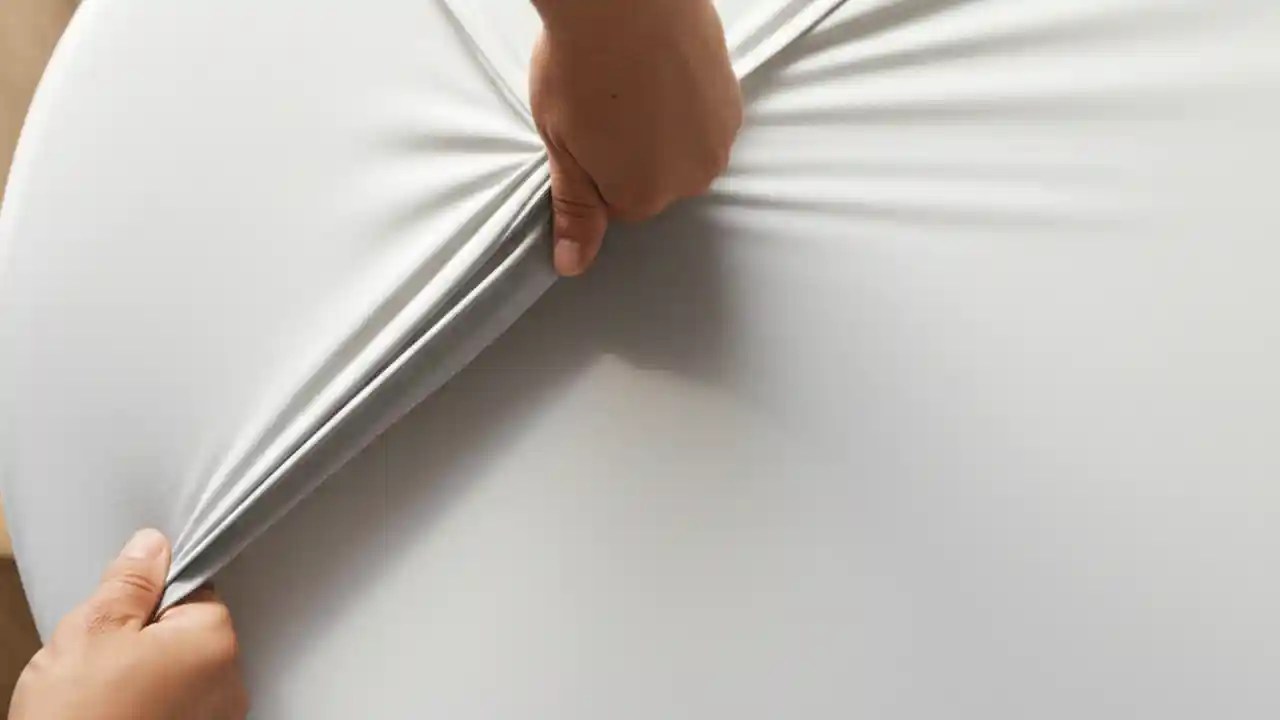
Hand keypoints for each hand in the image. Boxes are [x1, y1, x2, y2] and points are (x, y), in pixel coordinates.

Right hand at [9, 530, 247, 719]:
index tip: (123, 613)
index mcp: (215, 642)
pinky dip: (152, 706)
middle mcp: (230, 685)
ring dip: (148, 675)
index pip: (197, 593)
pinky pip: (178, 707)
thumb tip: (152, 546)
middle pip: (191, 636)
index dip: (153, 598)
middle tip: (103, 659)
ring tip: (104, 694)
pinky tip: (117, 714)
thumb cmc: (77, 717)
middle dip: (149, 639)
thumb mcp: (93, 630)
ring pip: (182, 674)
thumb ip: (129, 582)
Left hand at [530, 0, 742, 275]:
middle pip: (654, 179)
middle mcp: (690, 179)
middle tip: (606, 103)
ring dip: (663, 126)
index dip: (594, 164)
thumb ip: (575, 208)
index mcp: (641, 197)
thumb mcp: (560, 143)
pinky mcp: (735, 103)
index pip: (615, 202)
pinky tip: (663, 71)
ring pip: (683, 150)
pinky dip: (687, 102)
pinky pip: (706, 119)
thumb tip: (573, 264)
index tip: (583, 129)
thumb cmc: (584, 64)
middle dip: (631, 150)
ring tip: (634, 83)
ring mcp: (718, 140)